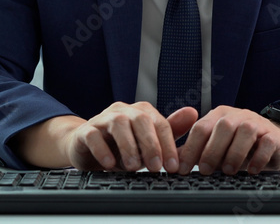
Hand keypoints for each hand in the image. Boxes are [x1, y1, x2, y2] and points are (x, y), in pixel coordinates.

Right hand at [62, 102, 197, 171]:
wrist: (87, 147)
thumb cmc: (121, 145)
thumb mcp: (148, 141)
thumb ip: (171, 129)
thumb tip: (193, 113)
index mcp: (141, 112)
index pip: (160, 123)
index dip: (168, 145)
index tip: (173, 166)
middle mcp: (123, 111)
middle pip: (141, 120)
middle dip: (151, 144)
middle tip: (156, 167)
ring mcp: (103, 119)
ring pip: (119, 124)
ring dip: (128, 146)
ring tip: (134, 167)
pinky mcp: (86, 131)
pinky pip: (94, 136)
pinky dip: (103, 150)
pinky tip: (110, 164)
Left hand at [177, 106, 279, 174]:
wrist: (274, 140)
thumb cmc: (240, 145)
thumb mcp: (216, 145)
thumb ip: (196, 150)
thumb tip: (173, 161)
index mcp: (219, 116)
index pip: (201, 128)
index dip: (190, 148)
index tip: (183, 169)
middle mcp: (237, 116)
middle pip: (223, 126)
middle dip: (212, 150)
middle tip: (206, 171)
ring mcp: (257, 124)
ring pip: (245, 131)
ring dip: (235, 153)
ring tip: (228, 171)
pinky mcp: (274, 136)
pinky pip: (267, 143)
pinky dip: (258, 158)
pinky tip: (251, 170)